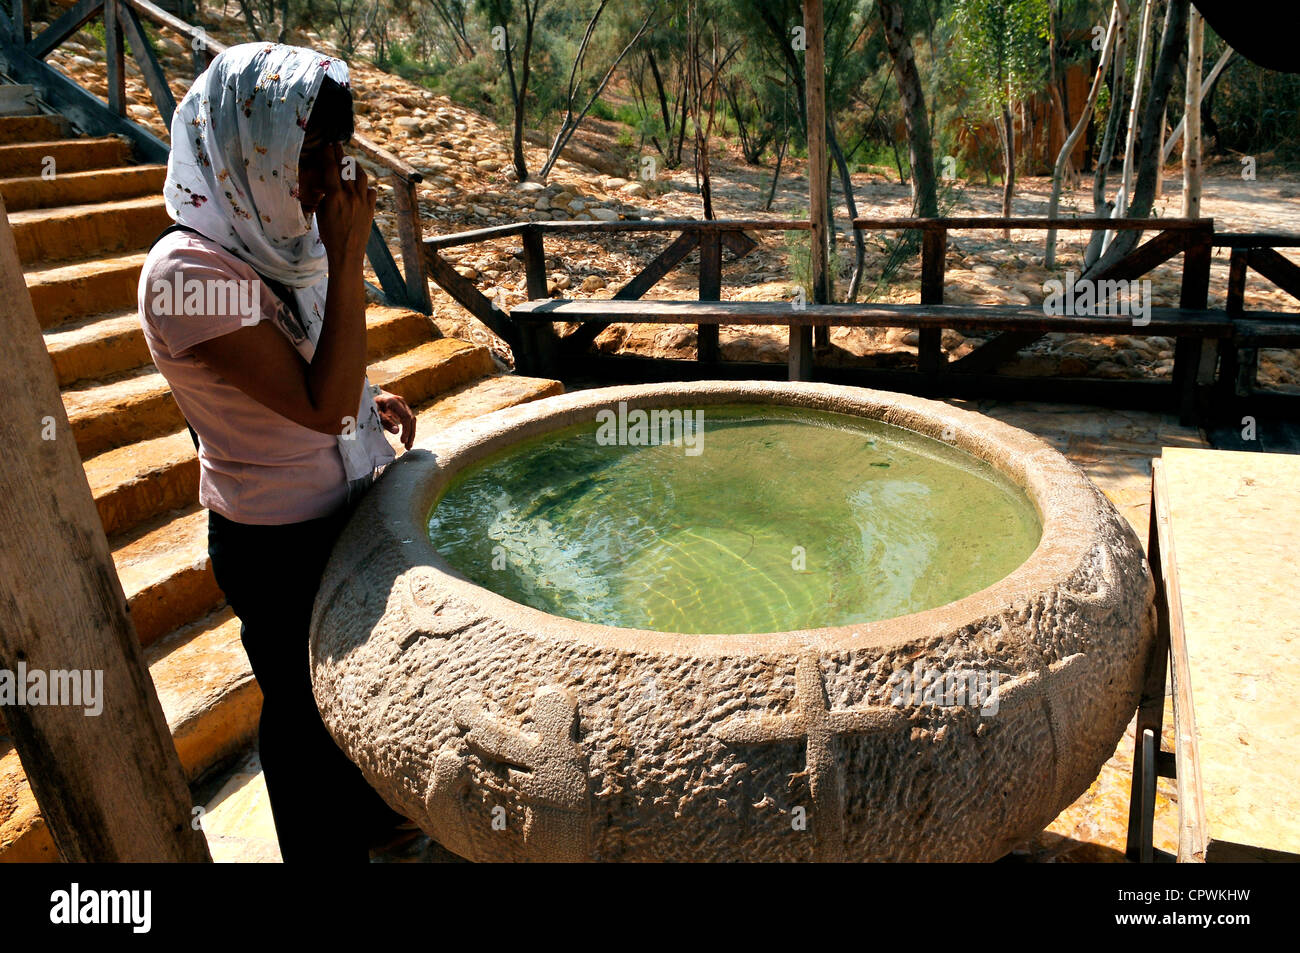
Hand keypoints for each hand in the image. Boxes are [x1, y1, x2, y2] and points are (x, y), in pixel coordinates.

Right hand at [316, 142, 374, 266]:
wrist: (347, 253)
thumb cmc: (330, 235)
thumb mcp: (321, 213)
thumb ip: (325, 196)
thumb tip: (326, 185)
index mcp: (335, 196)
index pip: (331, 169)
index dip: (328, 154)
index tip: (326, 145)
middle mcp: (351, 196)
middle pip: (346, 169)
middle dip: (340, 154)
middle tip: (337, 144)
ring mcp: (363, 202)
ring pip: (361, 176)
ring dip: (355, 166)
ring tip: (351, 161)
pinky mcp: (371, 209)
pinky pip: (371, 191)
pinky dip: (366, 186)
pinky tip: (363, 186)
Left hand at [374, 390, 415, 449]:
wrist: (367, 393)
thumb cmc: (369, 403)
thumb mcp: (375, 413)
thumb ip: (385, 421)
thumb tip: (397, 431)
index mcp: (393, 401)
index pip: (406, 417)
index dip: (406, 430)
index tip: (403, 441)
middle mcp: (400, 401)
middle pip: (411, 419)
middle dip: (411, 434)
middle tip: (407, 447)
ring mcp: (402, 404)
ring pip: (412, 420)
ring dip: (411, 433)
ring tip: (408, 445)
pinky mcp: (402, 408)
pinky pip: (408, 419)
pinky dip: (408, 429)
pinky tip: (407, 438)